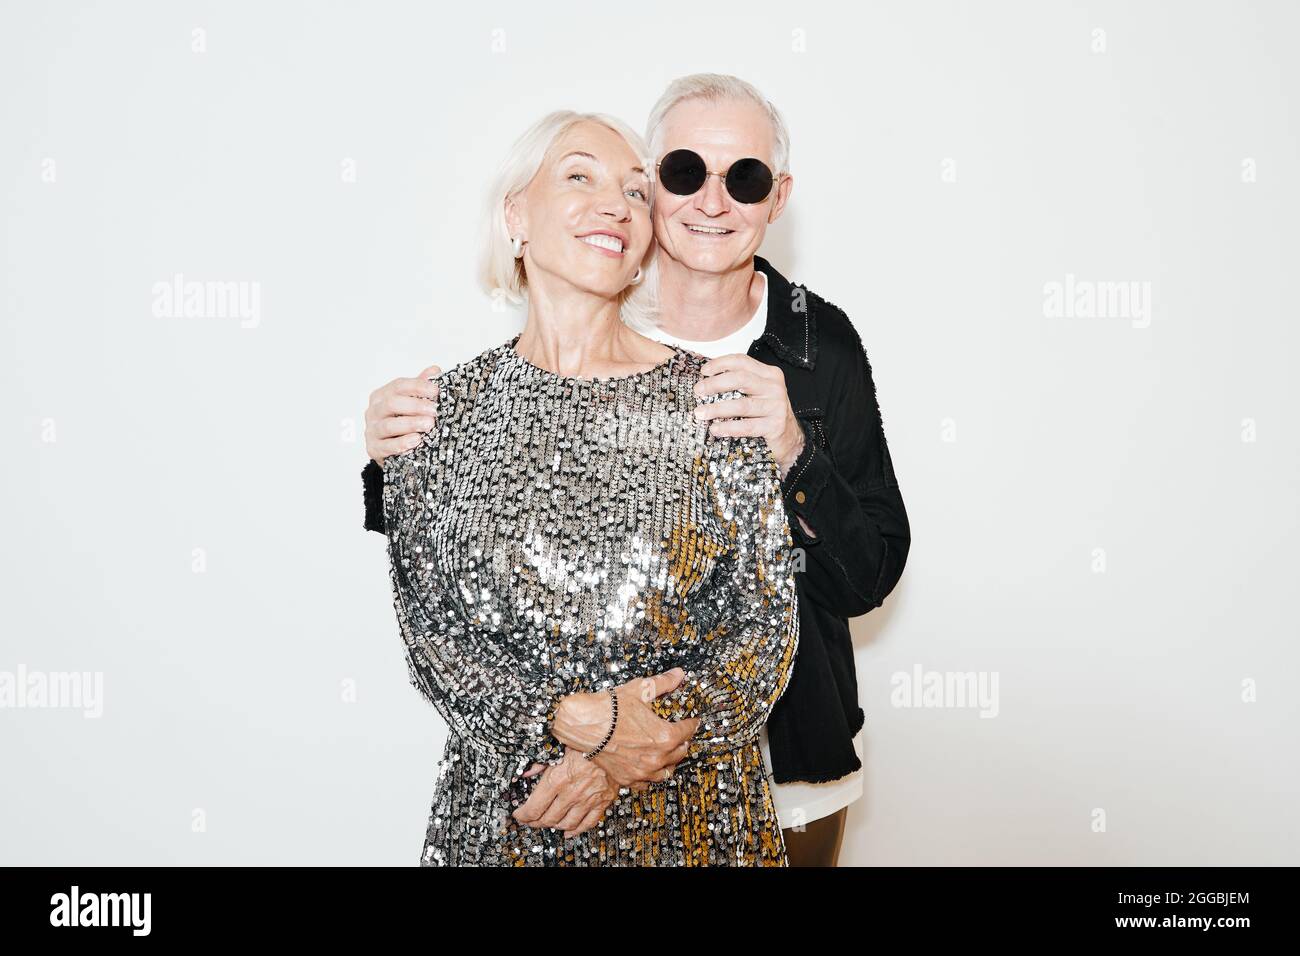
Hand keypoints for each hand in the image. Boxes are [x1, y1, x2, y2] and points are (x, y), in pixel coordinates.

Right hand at [364, 365, 441, 465]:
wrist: (391, 450)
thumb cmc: (402, 422)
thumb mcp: (412, 403)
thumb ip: (421, 387)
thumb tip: (435, 370)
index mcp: (382, 396)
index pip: (398, 386)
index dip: (417, 386)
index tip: (436, 391)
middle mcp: (373, 411)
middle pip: (392, 403)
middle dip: (415, 406)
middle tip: (434, 410)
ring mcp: (372, 430)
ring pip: (388, 425)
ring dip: (410, 424)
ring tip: (429, 425)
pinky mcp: (373, 449)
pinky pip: (386, 446)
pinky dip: (401, 443)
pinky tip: (416, 441)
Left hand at [513, 748, 618, 838]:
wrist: (615, 740)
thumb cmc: (585, 741)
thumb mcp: (558, 746)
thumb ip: (540, 762)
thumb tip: (525, 772)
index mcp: (557, 779)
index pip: (534, 808)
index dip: (523, 815)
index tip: (519, 814)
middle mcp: (571, 793)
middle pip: (548, 819)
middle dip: (536, 822)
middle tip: (530, 821)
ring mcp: (588, 800)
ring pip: (567, 824)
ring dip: (555, 826)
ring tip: (548, 823)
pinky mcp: (602, 802)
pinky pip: (588, 823)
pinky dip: (577, 830)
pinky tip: (569, 831)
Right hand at [552, 669, 697, 789]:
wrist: (583, 724)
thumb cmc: (611, 707)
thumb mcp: (640, 690)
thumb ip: (663, 683)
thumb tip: (678, 675)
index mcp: (665, 737)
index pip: (688, 730)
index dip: (692, 723)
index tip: (693, 720)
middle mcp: (656, 758)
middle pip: (680, 752)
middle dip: (684, 741)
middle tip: (682, 734)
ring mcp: (641, 771)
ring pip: (666, 771)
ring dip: (671, 761)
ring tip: (670, 752)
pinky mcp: (626, 778)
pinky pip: (646, 783)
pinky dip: (651, 775)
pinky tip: (650, 767)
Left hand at [693, 354, 815, 535]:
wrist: (790, 440)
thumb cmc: (766, 414)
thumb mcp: (757, 393)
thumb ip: (738, 384)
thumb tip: (705, 379)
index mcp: (769, 374)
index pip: (743, 361)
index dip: (721, 363)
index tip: (704, 371)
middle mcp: (774, 387)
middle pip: (741, 379)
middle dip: (715, 384)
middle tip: (698, 391)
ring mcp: (777, 406)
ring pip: (742, 405)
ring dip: (717, 409)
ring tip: (700, 413)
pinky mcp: (775, 426)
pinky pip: (748, 426)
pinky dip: (729, 427)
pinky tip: (715, 429)